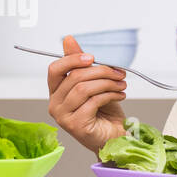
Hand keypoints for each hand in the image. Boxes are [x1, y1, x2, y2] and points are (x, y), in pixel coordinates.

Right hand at [46, 36, 127, 154]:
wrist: (114, 137)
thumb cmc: (103, 112)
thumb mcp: (93, 83)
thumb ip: (81, 64)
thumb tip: (68, 39)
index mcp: (56, 92)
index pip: (55, 69)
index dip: (72, 59)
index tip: (92, 57)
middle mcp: (55, 105)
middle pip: (74, 78)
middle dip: (100, 71)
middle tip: (118, 73)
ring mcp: (63, 117)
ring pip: (84, 88)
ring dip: (107, 83)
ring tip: (121, 84)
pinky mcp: (75, 126)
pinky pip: (92, 102)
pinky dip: (110, 95)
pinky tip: (119, 95)